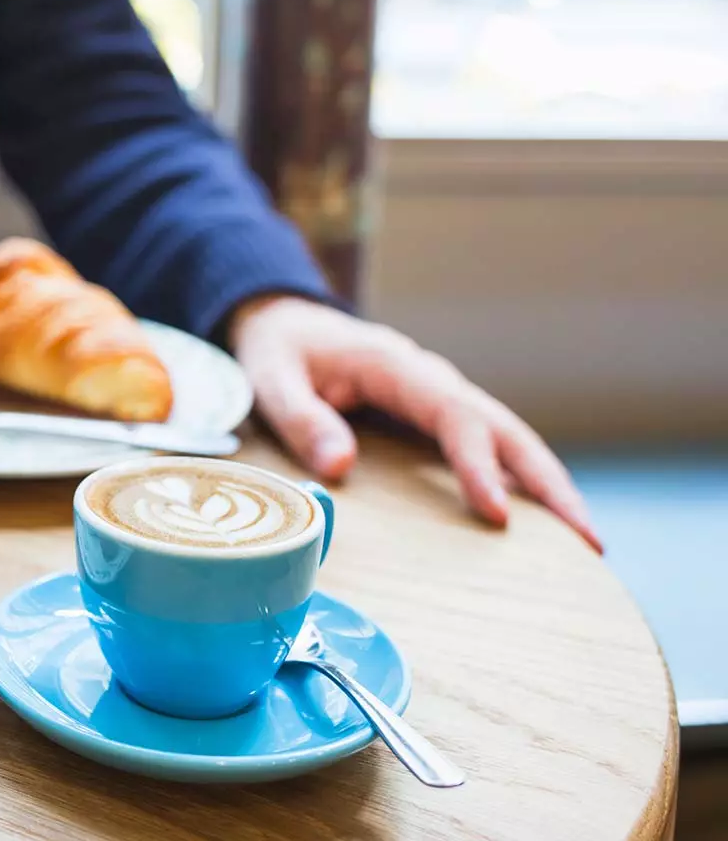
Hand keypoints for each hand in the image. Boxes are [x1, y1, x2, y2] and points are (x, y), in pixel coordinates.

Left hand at [229, 295, 600, 551]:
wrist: (283, 320)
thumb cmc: (278, 350)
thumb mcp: (271, 378)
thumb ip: (302, 418)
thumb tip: (340, 466)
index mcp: (396, 367)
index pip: (454, 416)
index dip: (478, 464)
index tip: (499, 513)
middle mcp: (431, 380)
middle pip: (505, 428)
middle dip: (549, 482)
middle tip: (590, 540)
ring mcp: (440, 397)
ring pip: (509, 438)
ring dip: (548, 485)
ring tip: (588, 542)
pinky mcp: (437, 416)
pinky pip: (490, 447)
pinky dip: (522, 480)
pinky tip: (544, 523)